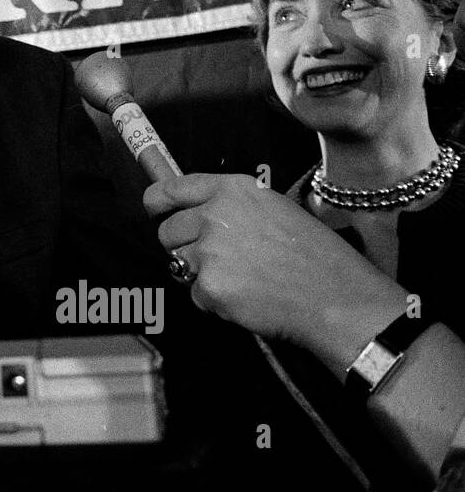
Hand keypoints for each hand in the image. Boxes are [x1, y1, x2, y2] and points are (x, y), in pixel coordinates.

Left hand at [143, 174, 406, 368]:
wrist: (337, 297)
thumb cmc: (314, 255)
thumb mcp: (274, 208)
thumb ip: (231, 206)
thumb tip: (196, 212)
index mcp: (232, 190)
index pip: (169, 190)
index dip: (157, 203)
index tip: (155, 210)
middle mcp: (215, 215)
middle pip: (167, 232)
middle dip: (183, 247)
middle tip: (216, 258)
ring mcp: (210, 252)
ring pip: (179, 264)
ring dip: (200, 274)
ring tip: (242, 278)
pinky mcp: (210, 287)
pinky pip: (196, 295)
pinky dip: (215, 301)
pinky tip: (248, 296)